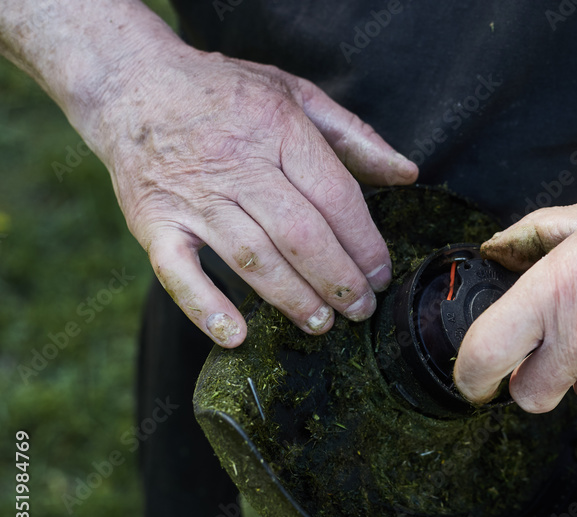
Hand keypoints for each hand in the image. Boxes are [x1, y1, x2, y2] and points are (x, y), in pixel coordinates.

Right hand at [91, 40, 416, 345]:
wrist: (129, 81)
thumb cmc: (224, 92)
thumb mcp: (295, 93)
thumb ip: (354, 136)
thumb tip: (408, 174)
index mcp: (278, 129)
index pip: (335, 197)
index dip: (364, 243)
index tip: (381, 274)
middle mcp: (236, 164)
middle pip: (299, 234)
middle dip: (338, 280)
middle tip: (361, 309)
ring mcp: (192, 196)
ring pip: (251, 258)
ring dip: (291, 298)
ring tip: (322, 325)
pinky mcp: (151, 221)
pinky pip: (177, 271)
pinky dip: (204, 307)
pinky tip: (236, 336)